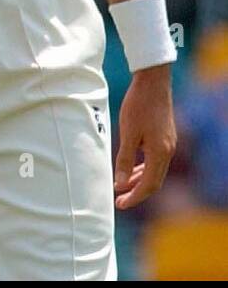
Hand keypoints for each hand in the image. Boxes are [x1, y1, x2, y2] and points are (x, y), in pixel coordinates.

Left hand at [114, 63, 175, 208]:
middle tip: (119, 201)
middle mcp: (168, 151)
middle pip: (154, 181)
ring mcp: (168, 144)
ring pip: (155, 171)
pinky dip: (143, 168)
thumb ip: (124, 159)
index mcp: (160, 153)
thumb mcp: (128, 133)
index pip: (149, 185)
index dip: (134, 197)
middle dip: (136, 193)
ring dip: (139, 181)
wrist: (152, 82)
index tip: (119, 204)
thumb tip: (120, 183)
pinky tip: (132, 169)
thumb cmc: (138, 105)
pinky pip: (154, 161)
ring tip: (122, 188)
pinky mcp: (164, 137)